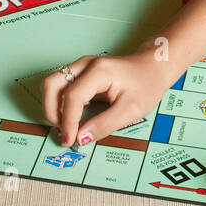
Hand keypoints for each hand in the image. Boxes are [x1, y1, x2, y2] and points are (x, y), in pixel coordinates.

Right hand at [42, 49, 175, 148]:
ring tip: (65, 126)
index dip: (67, 121)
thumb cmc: (146, 85)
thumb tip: (80, 138)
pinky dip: (58, 102)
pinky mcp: (81, 72)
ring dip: (52, 106)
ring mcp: (81, 66)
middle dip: (51, 111)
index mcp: (99, 71)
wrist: (154, 66)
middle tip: (63, 132)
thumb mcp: (131, 110)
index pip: (72, 97)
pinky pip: (60, 85)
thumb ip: (104, 125)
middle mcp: (85, 65)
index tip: (70, 141)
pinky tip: (69, 117)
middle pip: (52, 84)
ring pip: (52, 84)